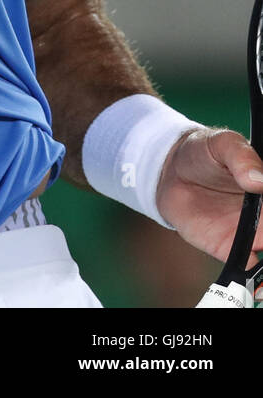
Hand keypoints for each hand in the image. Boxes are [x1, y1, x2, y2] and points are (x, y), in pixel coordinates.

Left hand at [156, 127, 262, 266]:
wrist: (169, 170)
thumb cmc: (202, 152)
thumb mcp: (222, 144)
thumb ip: (241, 158)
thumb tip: (258, 179)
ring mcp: (253, 233)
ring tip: (259, 262)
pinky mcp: (232, 248)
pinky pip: (250, 269)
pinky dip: (255, 278)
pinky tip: (252, 277)